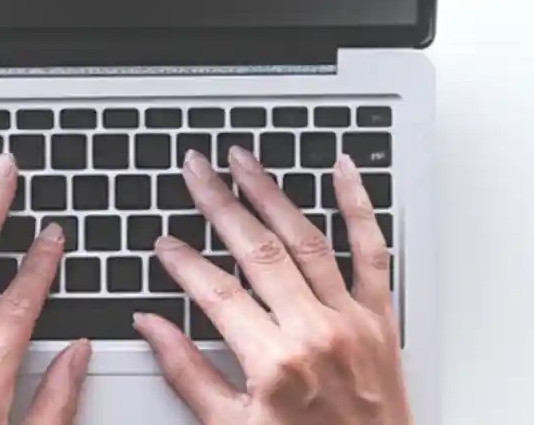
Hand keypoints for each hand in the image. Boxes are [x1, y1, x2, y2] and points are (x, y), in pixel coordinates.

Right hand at [136, 148, 408, 423]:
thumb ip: (187, 373)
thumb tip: (152, 326)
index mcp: (275, 364)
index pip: (216, 293)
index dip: (183, 262)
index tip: (164, 242)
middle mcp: (315, 333)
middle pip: (258, 251)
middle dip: (219, 203)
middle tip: (195, 171)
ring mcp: (352, 321)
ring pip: (307, 239)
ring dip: (271, 193)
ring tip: (243, 161)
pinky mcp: (381, 319)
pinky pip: (373, 252)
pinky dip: (359, 206)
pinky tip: (342, 171)